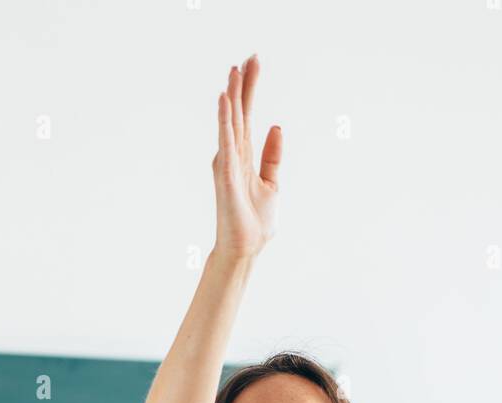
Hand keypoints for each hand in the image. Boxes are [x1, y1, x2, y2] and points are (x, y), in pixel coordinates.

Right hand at [213, 54, 280, 259]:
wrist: (246, 248)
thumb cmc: (255, 221)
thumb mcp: (271, 183)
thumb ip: (272, 156)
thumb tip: (276, 127)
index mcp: (244, 155)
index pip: (247, 115)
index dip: (251, 89)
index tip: (254, 63)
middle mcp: (232, 155)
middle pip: (239, 113)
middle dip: (243, 85)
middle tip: (248, 56)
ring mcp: (227, 163)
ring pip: (230, 123)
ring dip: (232, 96)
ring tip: (234, 70)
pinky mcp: (225, 174)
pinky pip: (226, 142)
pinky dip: (225, 120)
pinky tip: (226, 100)